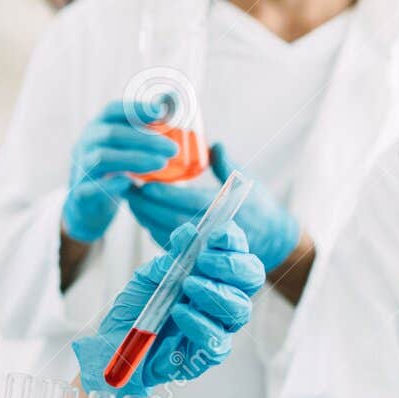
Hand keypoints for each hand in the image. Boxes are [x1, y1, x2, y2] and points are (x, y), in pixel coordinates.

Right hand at [62, 99, 178, 243]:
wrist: (87, 204)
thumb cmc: (112, 172)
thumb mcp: (124, 150)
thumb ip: (141, 137)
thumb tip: (173, 124)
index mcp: (97, 128)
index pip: (113, 110)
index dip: (136, 109)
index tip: (161, 112)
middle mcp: (85, 144)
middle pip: (111, 133)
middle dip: (144, 139)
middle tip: (172, 148)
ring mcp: (80, 167)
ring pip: (102, 157)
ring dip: (134, 159)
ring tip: (161, 164)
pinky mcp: (80, 192)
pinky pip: (93, 186)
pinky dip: (112, 184)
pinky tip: (130, 184)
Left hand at [72, 220, 264, 395]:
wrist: (114, 346)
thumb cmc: (135, 311)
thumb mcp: (147, 277)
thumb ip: (169, 258)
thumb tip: (188, 234)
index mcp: (211, 275)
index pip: (237, 253)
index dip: (233, 242)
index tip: (217, 235)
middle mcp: (221, 299)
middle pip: (251, 278)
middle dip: (231, 265)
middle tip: (204, 261)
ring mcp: (218, 326)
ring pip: (240, 308)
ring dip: (214, 292)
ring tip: (188, 286)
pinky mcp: (208, 354)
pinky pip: (218, 339)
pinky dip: (199, 322)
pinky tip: (179, 313)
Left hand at [126, 144, 299, 272]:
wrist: (271, 241)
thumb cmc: (259, 208)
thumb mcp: (246, 180)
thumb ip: (225, 164)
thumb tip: (213, 144)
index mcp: (219, 209)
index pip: (184, 203)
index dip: (162, 195)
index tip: (143, 184)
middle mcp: (208, 229)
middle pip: (167, 219)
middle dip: (144, 206)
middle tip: (126, 190)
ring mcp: (201, 244)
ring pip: (164, 232)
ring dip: (144, 218)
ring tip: (130, 200)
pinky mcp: (196, 253)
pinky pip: (168, 243)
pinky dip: (152, 229)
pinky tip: (143, 215)